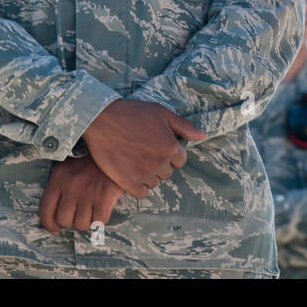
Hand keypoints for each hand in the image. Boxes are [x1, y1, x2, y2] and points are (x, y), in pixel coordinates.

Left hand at [39, 155, 125, 234]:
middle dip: (73, 220)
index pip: (46, 209)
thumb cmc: (93, 162)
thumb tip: (55, 218)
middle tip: (80, 212)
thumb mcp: (70, 167)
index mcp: (59, 176)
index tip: (56, 229)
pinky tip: (103, 209)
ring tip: (93, 209)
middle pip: (64, 220)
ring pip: (81, 224)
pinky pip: (99, 222)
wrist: (117, 149)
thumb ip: (60, 187)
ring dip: (88, 221)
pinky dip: (101, 220)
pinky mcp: (104, 196)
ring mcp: (87, 191)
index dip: (49, 224)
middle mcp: (71, 184)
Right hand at [81, 99, 207, 198]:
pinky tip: (130, 174)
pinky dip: (138, 186)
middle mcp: (161, 162)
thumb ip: (184, 126)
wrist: (102, 120)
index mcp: (171, 146)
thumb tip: (204, 136)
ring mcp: (145, 174)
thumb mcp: (161, 113)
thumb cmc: (132, 113)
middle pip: (166, 172)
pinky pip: (142, 193)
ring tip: (134, 160)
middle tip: (142, 152)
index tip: (155, 147)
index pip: (180, 160)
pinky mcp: (129, 182)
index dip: (168, 154)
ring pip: (154, 182)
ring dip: (147, 175)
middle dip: (157, 164)